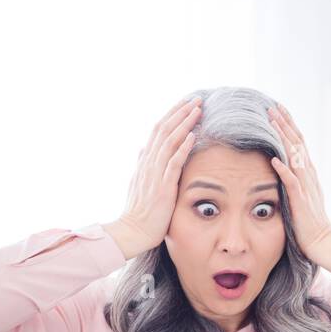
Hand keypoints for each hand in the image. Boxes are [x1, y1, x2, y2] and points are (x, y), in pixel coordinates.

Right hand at [104, 95, 201, 258]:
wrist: (132, 232)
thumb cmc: (139, 211)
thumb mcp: (139, 184)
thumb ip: (142, 165)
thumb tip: (143, 150)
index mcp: (145, 161)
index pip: (159, 130)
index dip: (172, 115)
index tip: (185, 103)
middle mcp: (148, 162)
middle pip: (165, 129)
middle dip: (181, 112)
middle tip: (196, 99)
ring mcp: (155, 174)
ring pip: (170, 141)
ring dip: (185, 124)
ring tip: (198, 110)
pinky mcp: (162, 187)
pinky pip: (173, 163)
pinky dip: (183, 148)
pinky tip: (193, 136)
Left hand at [268, 102, 330, 273]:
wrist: (324, 242)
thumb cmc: (310, 223)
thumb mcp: (303, 195)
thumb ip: (296, 180)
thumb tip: (283, 165)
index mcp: (308, 173)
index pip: (298, 144)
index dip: (288, 126)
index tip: (278, 111)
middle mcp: (309, 175)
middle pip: (297, 143)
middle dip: (284, 124)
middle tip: (272, 107)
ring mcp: (306, 187)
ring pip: (295, 156)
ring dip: (283, 138)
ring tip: (271, 122)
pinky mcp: (301, 201)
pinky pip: (292, 182)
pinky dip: (284, 169)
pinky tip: (274, 158)